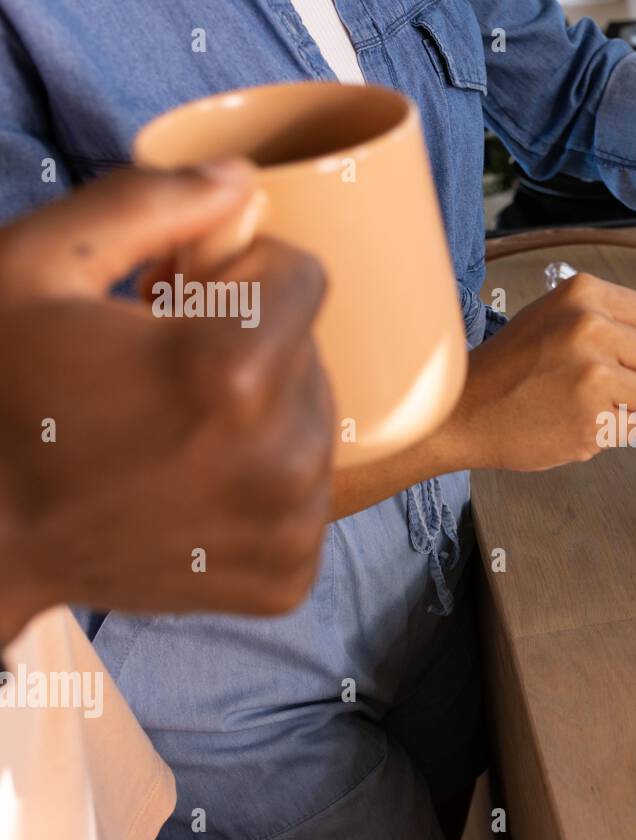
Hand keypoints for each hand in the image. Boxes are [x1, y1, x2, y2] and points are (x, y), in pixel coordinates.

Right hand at [0, 163, 334, 643]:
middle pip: (310, 352)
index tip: (177, 301)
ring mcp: (292, 523)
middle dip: (250, 346)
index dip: (237, 274)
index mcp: (235, 371)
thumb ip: (146, 205)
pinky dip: (259, 485)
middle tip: (162, 372)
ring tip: (170, 430)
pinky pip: (305, 494)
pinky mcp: (288, 575)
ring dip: (260, 414)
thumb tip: (243, 180)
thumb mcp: (32, 267)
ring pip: (314, 421)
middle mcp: (285, 453)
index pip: (305, 274)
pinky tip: (188, 486)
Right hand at [433, 272, 635, 471]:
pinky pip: (633, 429)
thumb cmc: (508, 368)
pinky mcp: (591, 419)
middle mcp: (592, 327)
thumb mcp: (556, 318)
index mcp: (585, 295)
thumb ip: (613, 319)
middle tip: (623, 393)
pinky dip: (614, 433)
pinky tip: (577, 422)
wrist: (462, 410)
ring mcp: (593, 375)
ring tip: (590, 405)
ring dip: (633, 410)